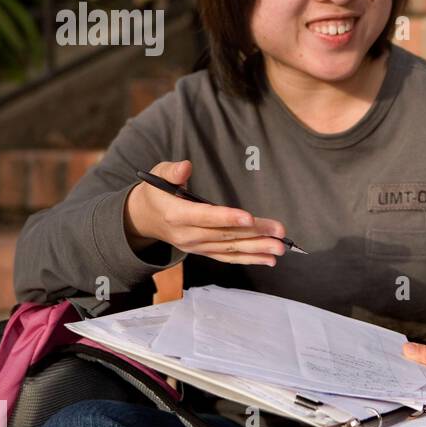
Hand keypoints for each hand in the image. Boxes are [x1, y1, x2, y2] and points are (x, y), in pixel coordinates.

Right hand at [124, 160, 288, 265]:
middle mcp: (187, 235)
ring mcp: (196, 247)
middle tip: (279, 232)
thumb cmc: (157, 193)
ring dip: (257, 249)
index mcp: (176, 215)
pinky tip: (269, 259)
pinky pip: (228, 257)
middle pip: (224, 235)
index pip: (205, 217)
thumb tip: (185, 167)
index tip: (249, 218)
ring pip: (230, 249)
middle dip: (255, 233)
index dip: (227, 218)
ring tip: (280, 248)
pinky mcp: (204, 252)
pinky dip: (249, 259)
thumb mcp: (158, 175)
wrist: (145, 218)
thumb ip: (173, 171)